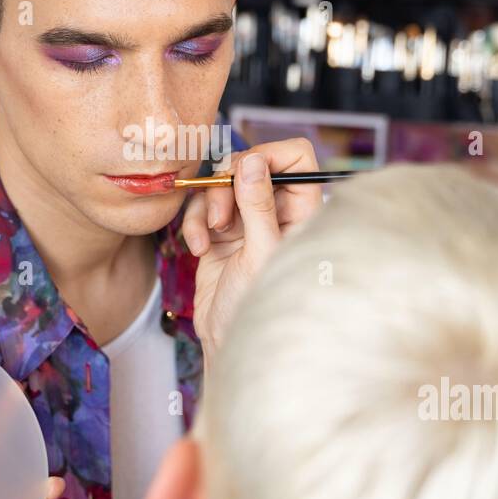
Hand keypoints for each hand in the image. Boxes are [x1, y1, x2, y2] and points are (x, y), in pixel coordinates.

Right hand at [181, 139, 322, 361]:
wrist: (227, 343)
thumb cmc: (257, 308)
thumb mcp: (259, 254)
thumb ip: (257, 205)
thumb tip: (252, 161)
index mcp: (302, 213)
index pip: (297, 158)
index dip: (269, 155)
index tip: (244, 171)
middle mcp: (277, 212)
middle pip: (252, 165)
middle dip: (229, 184)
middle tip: (221, 215)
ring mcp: (248, 221)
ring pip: (223, 184)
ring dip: (208, 205)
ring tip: (209, 235)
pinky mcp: (221, 233)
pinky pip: (203, 207)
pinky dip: (195, 222)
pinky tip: (197, 248)